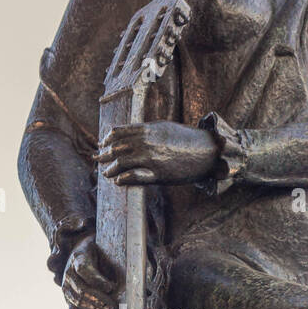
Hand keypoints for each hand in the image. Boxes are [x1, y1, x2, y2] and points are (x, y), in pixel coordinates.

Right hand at [61, 235, 116, 308]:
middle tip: (114, 307)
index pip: (83, 268)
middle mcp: (69, 273)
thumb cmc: (103, 254)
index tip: (111, 287)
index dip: (97, 279)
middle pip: (81, 290)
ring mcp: (67, 288)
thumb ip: (119, 264)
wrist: (86, 255)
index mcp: (79, 256)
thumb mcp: (109, 252)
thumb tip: (141, 277)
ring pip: (77, 303)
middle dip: (98, 300)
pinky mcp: (70, 302)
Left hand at [96, 121, 217, 184]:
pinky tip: (118, 181)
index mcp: (148, 129)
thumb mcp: (164, 128)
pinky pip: (134, 177)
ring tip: (107, 173)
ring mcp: (152, 159)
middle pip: (117, 148)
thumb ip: (146, 130)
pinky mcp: (158, 174)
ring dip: (110, 169)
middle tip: (100, 160)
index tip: (102, 145)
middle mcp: (147, 143)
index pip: (119, 133)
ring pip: (121, 163)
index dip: (108, 140)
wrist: (207, 152)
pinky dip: (123, 179)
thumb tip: (130, 132)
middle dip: (105, 155)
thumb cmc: (186, 139)